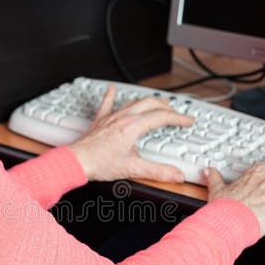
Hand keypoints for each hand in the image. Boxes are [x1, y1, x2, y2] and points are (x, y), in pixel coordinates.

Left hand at [68, 84, 193, 182]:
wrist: (76, 161)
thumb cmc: (99, 164)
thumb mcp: (133, 169)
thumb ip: (157, 172)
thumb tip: (176, 175)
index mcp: (133, 127)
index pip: (162, 117)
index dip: (178, 118)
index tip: (188, 121)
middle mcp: (123, 118)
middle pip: (150, 104)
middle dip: (166, 106)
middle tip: (176, 113)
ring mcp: (111, 118)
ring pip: (133, 102)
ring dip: (147, 101)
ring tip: (156, 103)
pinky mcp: (100, 122)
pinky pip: (106, 104)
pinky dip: (111, 96)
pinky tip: (112, 89)